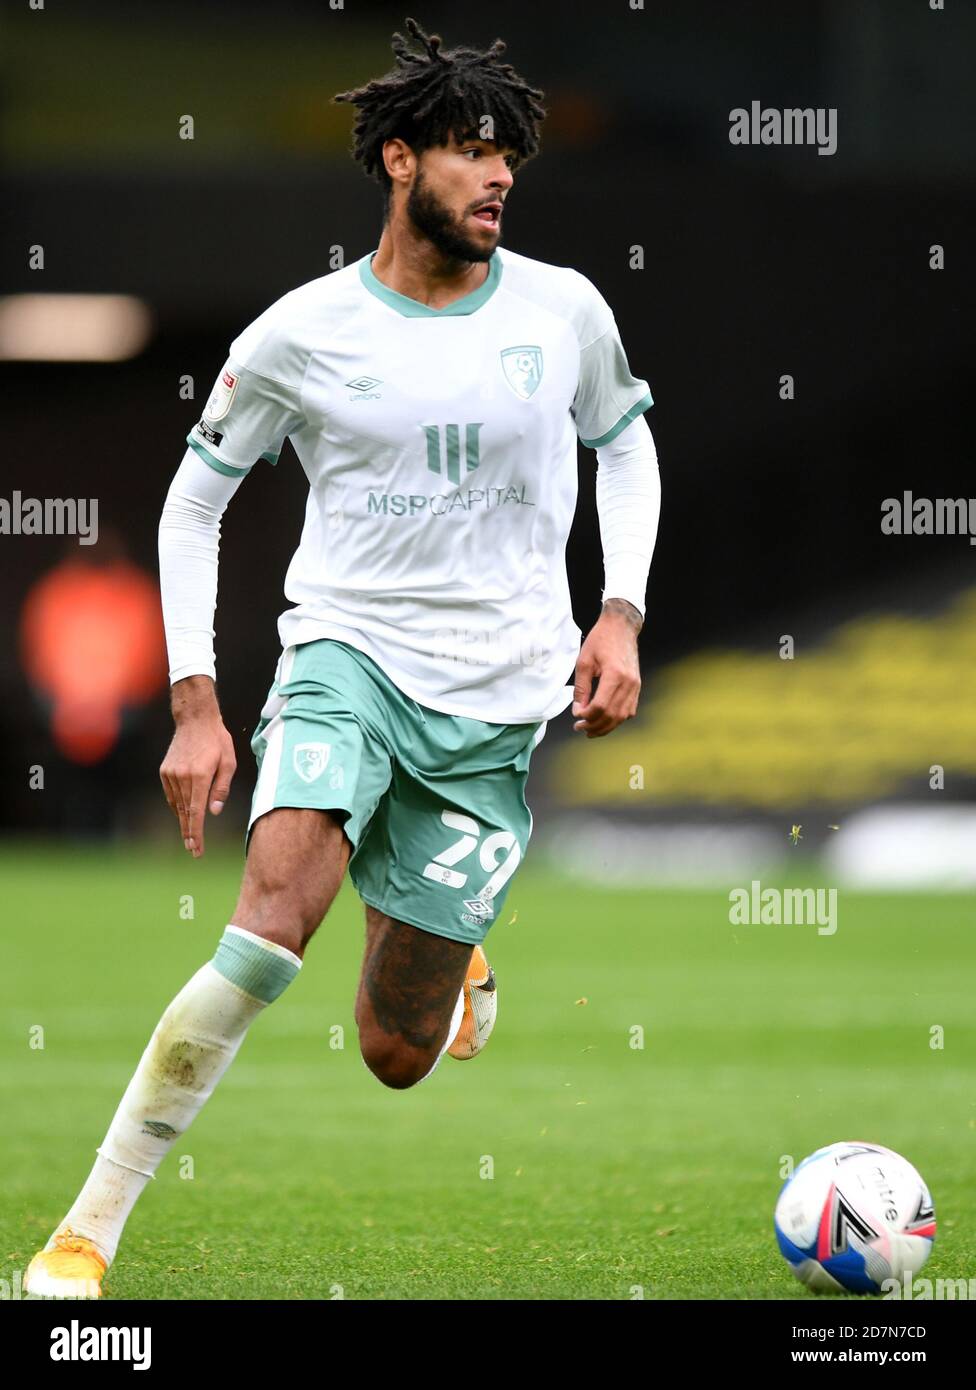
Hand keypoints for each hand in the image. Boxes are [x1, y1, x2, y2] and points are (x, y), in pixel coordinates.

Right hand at [159, 677, 236, 856]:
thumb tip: (214, 812)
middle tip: (194, 851)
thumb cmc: (217, 741)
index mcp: (200, 776)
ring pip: (177, 805)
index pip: (196, 812)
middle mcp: (182, 777)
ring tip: (191, 836)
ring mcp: (171, 774)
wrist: (195, 721)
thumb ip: (221, 789)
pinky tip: (184, 812)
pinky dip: (177, 805)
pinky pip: (171, 794)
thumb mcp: (228, 763)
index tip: (196, 849)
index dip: (196, 833)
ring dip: (184, 821)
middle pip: (184, 813)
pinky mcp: (165, 771)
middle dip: (190, 834)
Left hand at [571, 598, 642, 737]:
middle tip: (580, 728)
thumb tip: (578, 710)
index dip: (586, 716)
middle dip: (594, 726)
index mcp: (615, 674)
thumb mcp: (584, 662)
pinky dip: (617, 719)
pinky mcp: (638, 687)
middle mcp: (629, 683)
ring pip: (622, 716)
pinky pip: (629, 710)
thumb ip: (581, 689)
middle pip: (612, 715)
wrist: (621, 627)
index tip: (576, 716)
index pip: (600, 706)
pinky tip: (604, 721)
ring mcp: (636, 686)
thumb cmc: (601, 640)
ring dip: (606, 727)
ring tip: (590, 730)